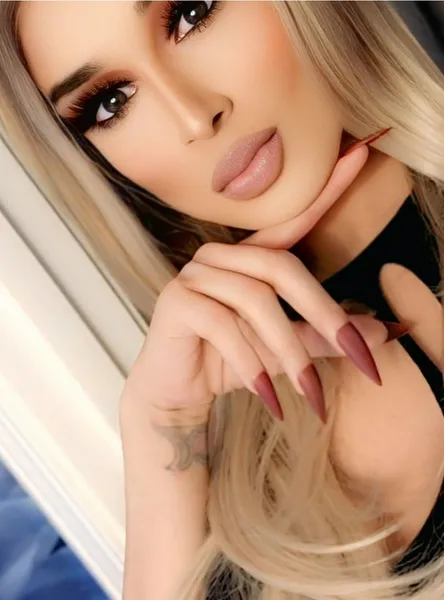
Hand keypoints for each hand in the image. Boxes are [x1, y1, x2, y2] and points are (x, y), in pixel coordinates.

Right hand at [120, 131, 392, 423]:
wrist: (177, 393)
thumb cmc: (227, 364)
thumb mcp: (283, 352)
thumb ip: (322, 337)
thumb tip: (378, 332)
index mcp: (247, 262)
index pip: (290, 222)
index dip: (326, 191)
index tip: (362, 154)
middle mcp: (221, 258)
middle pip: (280, 267)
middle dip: (323, 313)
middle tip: (357, 354)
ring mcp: (194, 275)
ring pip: (256, 300)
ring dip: (289, 349)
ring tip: (308, 391)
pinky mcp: (176, 301)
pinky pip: (223, 324)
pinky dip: (250, 361)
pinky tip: (265, 393)